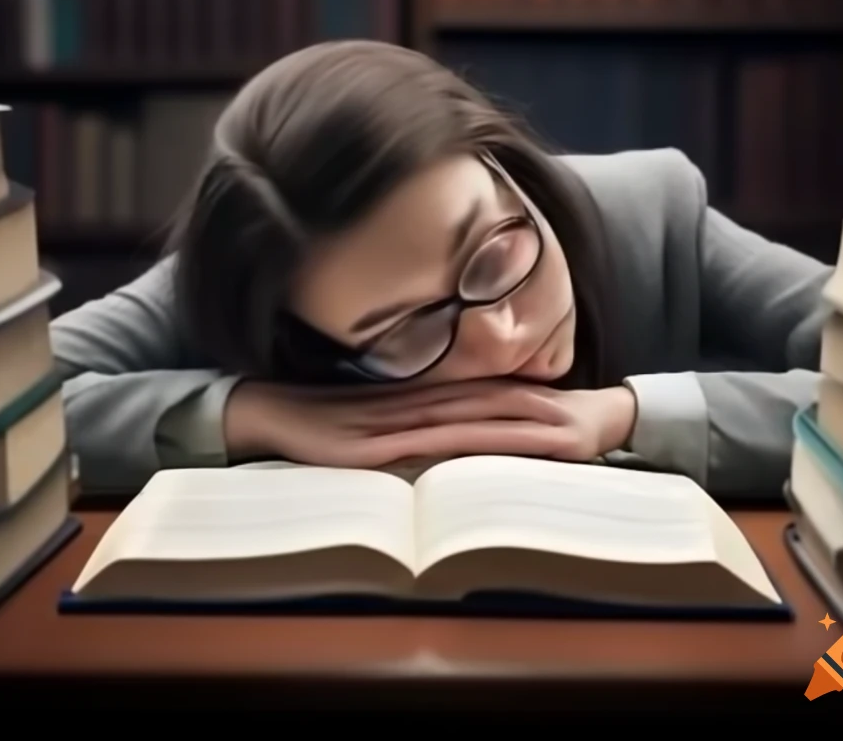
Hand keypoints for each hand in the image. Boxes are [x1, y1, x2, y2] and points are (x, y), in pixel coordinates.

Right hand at [224, 378, 637, 468]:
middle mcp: (409, 406)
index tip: (561, 399)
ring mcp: (391, 425)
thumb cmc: (314, 420)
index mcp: (412, 398)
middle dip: (532, 409)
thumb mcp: (368, 423)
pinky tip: (491, 448)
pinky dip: (464, 446)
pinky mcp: (370, 447)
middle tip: (578, 413)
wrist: (264, 413)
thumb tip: (444, 442)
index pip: (477, 394)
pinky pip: (427, 446)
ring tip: (555, 431)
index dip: (520, 395)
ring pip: (465, 422)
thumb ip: (406, 426)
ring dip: (511, 427)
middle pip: (483, 403)